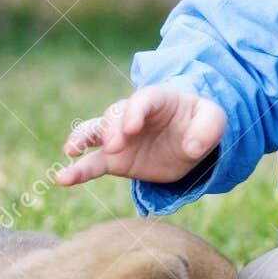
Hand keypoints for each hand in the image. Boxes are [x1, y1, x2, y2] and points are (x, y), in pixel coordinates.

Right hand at [56, 85, 225, 186]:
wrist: (190, 139)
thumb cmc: (200, 122)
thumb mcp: (214, 119)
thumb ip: (207, 129)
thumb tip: (192, 148)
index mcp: (157, 99)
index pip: (142, 100)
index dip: (134, 111)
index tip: (131, 127)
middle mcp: (132, 115)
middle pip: (115, 116)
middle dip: (112, 129)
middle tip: (116, 145)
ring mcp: (120, 137)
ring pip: (94, 133)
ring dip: (82, 140)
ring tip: (71, 152)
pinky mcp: (115, 159)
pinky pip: (93, 164)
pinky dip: (77, 171)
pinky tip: (62, 179)